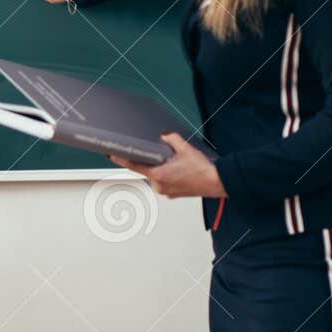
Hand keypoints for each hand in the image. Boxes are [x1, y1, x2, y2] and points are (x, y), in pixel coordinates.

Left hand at [110, 133, 226, 198]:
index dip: (123, 159)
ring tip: (179, 165)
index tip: (113, 155)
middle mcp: (160, 186)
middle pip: (148, 170)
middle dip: (154, 161)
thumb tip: (164, 136)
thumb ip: (171, 139)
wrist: (218, 182)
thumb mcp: (186, 149)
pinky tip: (181, 171)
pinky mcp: (173, 194)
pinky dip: (169, 175)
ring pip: (157, 176)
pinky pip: (165, 182)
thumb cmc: (204, 170)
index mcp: (160, 175)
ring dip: (163, 169)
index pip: (135, 166)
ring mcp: (166, 191)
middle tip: (168, 157)